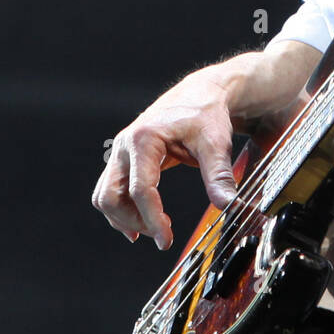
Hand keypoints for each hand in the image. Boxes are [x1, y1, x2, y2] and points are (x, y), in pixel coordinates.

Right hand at [91, 40, 321, 250]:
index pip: (140, 190)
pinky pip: (111, 190)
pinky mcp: (125, 159)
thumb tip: (228, 205)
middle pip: (110, 196)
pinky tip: (141, 224)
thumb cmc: (207, 115)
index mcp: (144, 139)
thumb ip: (218, 175)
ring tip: (154, 231)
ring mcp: (122, 152)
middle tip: (162, 235)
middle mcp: (125, 145)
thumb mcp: (216, 143)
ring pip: (105, 195)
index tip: (167, 239)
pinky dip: (121, 209)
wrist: (201, 94)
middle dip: (133, 221)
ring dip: (124, 218)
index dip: (152, 219)